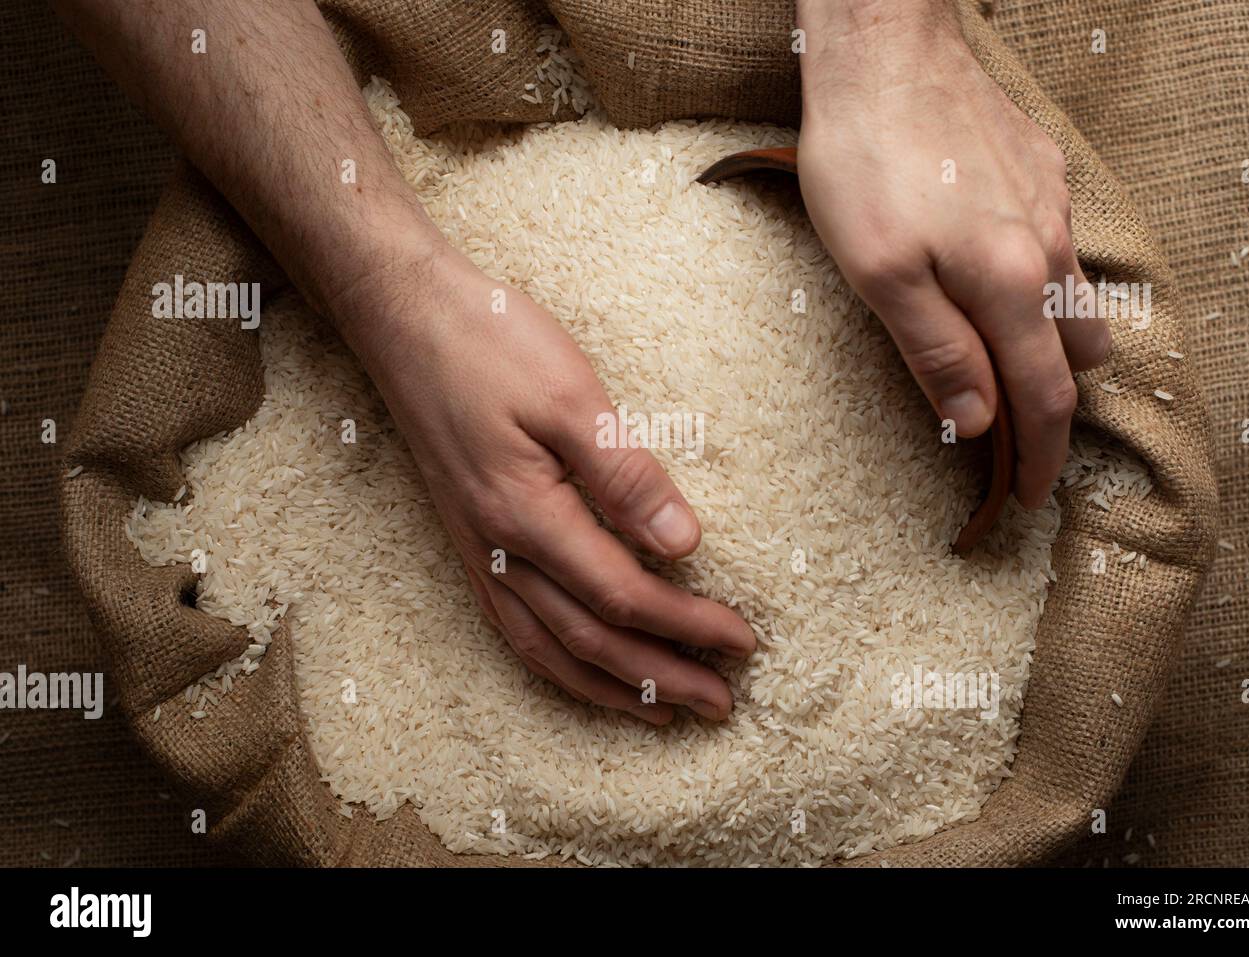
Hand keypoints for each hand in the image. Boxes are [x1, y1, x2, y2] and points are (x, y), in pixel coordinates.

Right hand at [335, 241, 755, 724]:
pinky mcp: (469, 542)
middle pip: (589, 641)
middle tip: (720, 704)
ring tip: (663, 713)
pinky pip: (514, 630)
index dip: (687, 625)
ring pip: (546, 651)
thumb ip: (626, 475)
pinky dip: (556, 666)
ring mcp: (477, 552)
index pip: (623, 595)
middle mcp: (497, 550)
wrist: (404, 319)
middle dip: (660, 678)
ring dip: (610, 688)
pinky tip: (583, 672)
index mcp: (527, 515)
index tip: (742, 640)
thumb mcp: (570, 395)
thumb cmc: (490, 344)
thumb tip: (684, 545)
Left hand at [796, 0, 1110, 506]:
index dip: (1039, 458)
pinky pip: (1060, 247)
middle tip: (1017, 441)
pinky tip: (1002, 282)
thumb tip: (979, 422)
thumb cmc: (866, 163)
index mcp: (1010, 284)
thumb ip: (936, 351)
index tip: (1028, 497)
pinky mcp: (1041, 170)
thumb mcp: (880, 274)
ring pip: (1077, 299)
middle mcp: (1048, 248)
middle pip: (1075, 356)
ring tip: (1014, 370)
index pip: (1044, 398)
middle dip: (1054, 408)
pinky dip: (1043, 286)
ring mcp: (1051, 205)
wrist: (885, 52)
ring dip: (1055, 347)